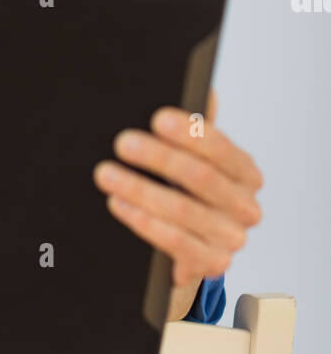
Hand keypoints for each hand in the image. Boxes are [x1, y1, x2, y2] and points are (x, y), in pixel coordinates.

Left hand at [91, 90, 262, 289]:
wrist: (188, 250)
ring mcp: (231, 237)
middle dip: (158, 158)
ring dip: (140, 190)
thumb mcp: (192, 161)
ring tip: (107, 175)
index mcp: (245, 173)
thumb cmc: (188, 198)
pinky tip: (119, 203)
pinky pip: (175, 241)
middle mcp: (245, 206)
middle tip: (122, 143)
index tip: (157, 118)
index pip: (220, 148)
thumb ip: (198, 129)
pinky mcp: (212, 263)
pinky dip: (143, 221)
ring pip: (184, 211)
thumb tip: (206, 90)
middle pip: (200, 178)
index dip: (189, 132)